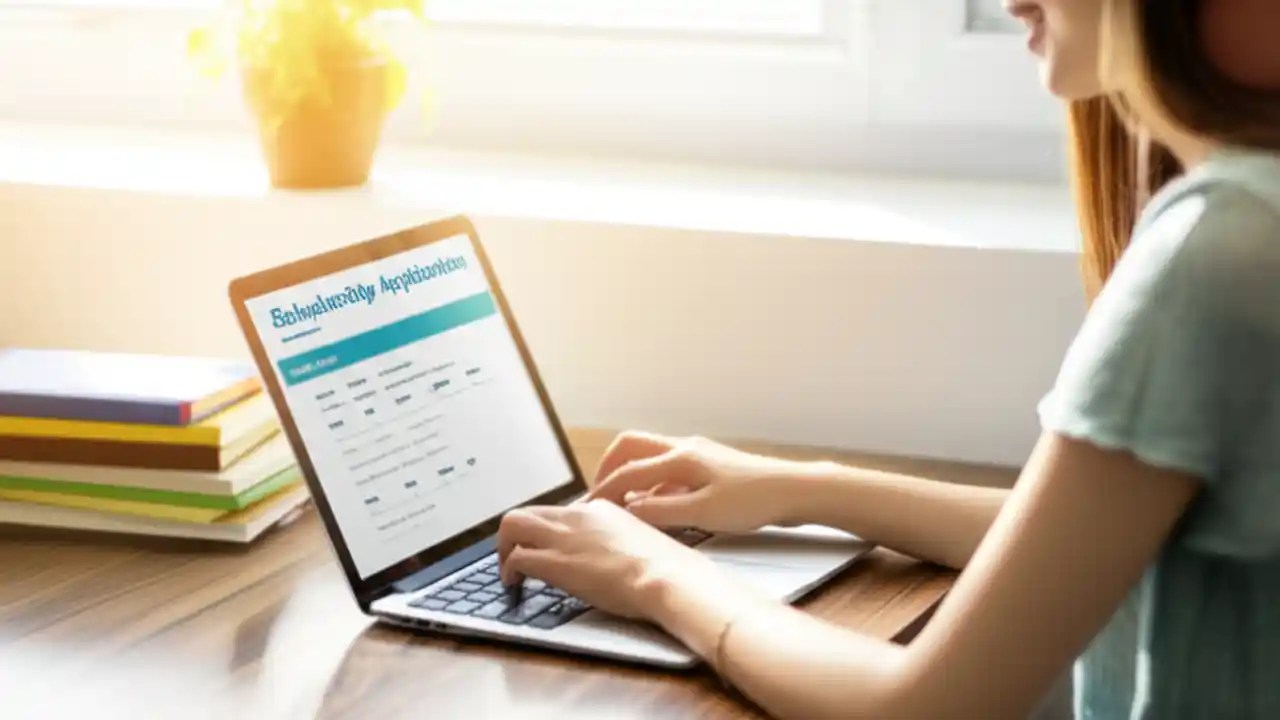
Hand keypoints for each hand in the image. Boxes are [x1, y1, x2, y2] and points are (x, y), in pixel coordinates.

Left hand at [497, 499, 733, 620]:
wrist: (666, 576)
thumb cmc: (664, 566)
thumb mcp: (640, 540)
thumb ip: (618, 540)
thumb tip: (611, 556)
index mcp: (600, 508)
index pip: (561, 513)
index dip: (549, 533)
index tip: (551, 549)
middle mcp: (577, 515)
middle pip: (528, 512)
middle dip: (514, 535)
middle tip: (514, 556)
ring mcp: (564, 536)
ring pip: (513, 525)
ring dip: (504, 548)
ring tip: (508, 572)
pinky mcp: (555, 561)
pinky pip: (517, 557)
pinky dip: (508, 571)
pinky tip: (514, 585)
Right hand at [588, 431, 801, 532]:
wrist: (793, 490)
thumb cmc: (753, 500)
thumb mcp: (703, 513)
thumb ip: (662, 511)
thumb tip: (628, 509)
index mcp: (679, 458)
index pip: (628, 471)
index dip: (604, 490)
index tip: (586, 508)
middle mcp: (684, 448)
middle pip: (632, 446)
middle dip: (610, 466)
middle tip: (599, 492)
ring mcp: (698, 453)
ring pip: (651, 455)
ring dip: (632, 473)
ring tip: (622, 501)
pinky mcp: (709, 464)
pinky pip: (669, 466)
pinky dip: (653, 481)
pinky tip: (657, 503)